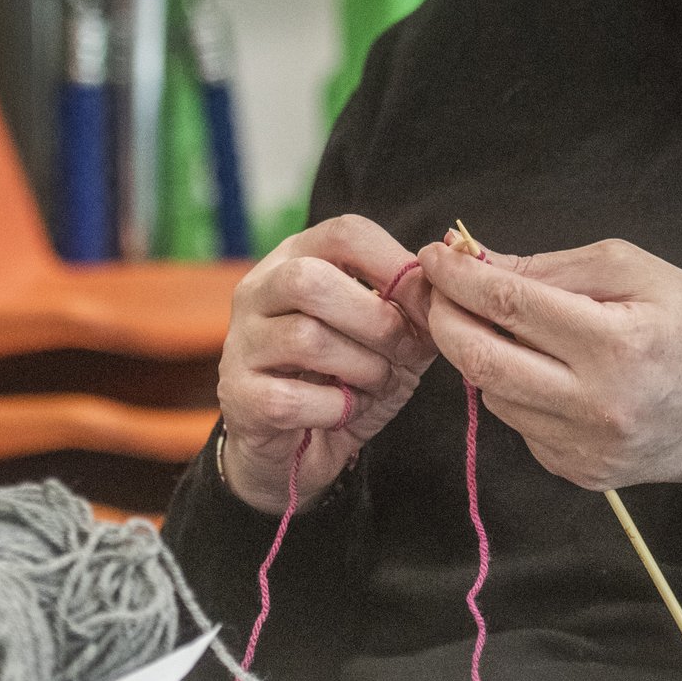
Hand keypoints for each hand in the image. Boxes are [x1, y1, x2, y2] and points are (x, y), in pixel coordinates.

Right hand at [216, 214, 438, 513]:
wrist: (297, 448)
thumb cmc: (345, 379)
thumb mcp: (386, 337)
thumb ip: (411, 307)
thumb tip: (442, 285)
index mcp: (297, 258)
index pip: (345, 232)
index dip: (397, 265)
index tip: (427, 305)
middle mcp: (259, 291)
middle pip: (309, 280)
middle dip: (376, 319)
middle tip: (407, 351)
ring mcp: (242, 343)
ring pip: (306, 338)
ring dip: (363, 367)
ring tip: (378, 383)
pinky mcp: (238, 396)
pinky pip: (292, 397)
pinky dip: (336, 408)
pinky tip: (345, 411)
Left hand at [416, 237, 681, 489]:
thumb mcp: (636, 270)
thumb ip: (556, 268)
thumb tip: (483, 263)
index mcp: (616, 343)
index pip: (510, 305)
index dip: (460, 278)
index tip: (435, 255)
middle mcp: (596, 404)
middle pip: (482, 362)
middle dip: (445, 320)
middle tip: (437, 292)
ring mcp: (585, 448)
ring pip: (495, 397)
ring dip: (478, 357)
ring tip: (494, 326)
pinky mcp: (580, 474)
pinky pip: (522, 427)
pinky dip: (515, 393)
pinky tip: (538, 371)